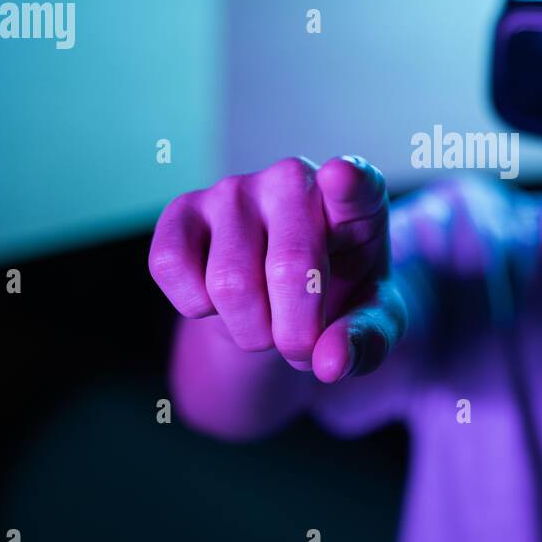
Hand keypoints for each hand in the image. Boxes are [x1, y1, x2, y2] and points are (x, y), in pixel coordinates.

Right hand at [148, 155, 406, 382]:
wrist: (283, 297)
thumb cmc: (336, 296)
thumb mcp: (371, 322)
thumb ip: (366, 341)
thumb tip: (329, 364)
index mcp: (356, 199)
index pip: (356, 183)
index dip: (349, 181)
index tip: (342, 177)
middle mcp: (294, 180)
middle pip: (289, 269)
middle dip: (295, 334)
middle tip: (300, 345)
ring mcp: (234, 190)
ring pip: (229, 284)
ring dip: (249, 331)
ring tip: (266, 320)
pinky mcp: (183, 210)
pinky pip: (171, 267)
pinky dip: (194, 306)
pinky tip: (219, 299)